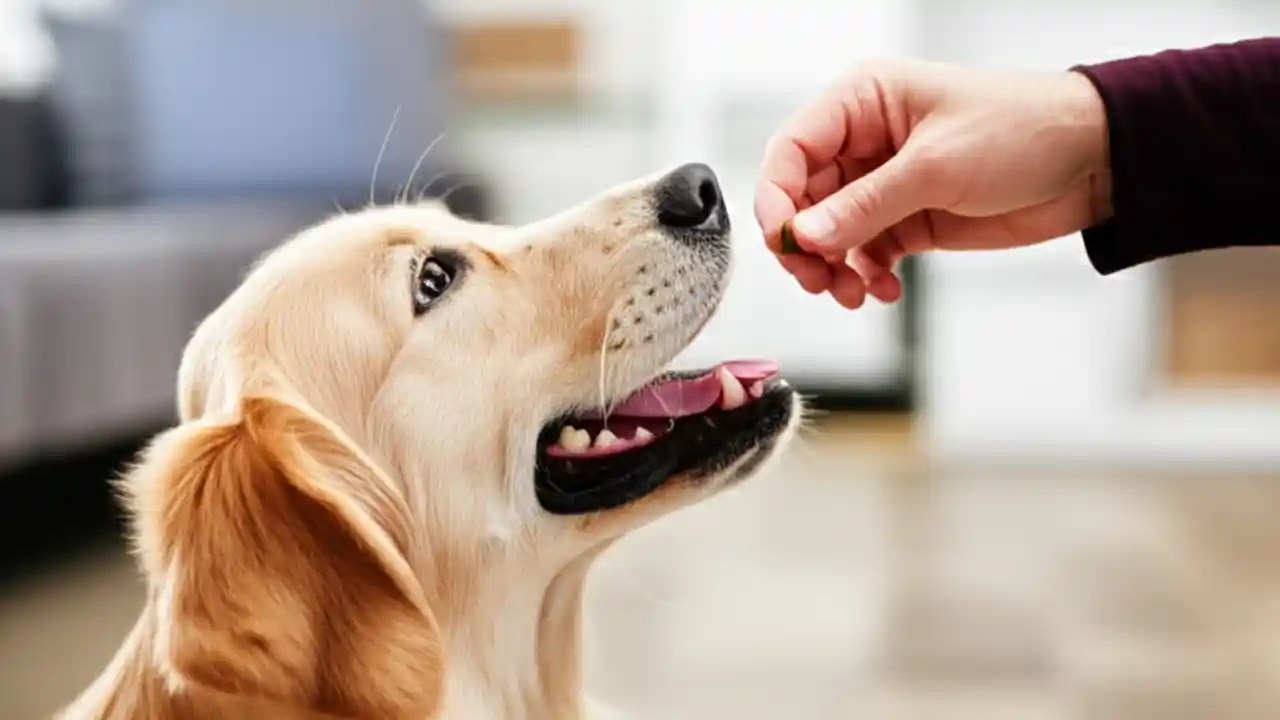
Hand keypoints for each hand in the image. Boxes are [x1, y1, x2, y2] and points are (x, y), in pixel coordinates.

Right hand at [755, 58, 1110, 308]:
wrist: (1093, 161)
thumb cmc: (1023, 130)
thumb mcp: (936, 167)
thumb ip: (864, 205)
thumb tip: (805, 235)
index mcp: (863, 101)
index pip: (791, 150)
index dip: (777, 198)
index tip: (783, 241)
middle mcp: (865, 139)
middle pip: (803, 199)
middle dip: (806, 244)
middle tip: (818, 279)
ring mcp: (885, 181)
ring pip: (829, 233)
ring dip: (833, 268)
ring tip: (852, 292)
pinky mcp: (907, 216)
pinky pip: (864, 252)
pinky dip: (865, 276)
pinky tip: (883, 289)